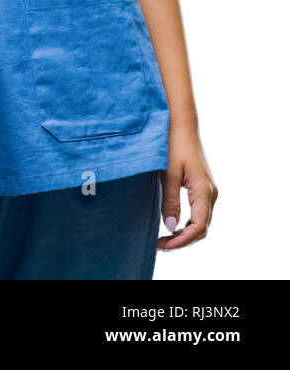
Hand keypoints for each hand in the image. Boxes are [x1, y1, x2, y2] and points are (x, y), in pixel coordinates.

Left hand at [158, 124, 217, 250]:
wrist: (181, 124)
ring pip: (201, 222)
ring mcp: (208, 190)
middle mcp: (211, 194)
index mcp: (204, 192)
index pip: (198, 227)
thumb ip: (169, 200)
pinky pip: (199, 212)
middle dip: (182, 240)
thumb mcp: (168, 173)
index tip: (162, 245)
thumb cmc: (173, 145)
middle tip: (159, 245)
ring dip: (184, 233)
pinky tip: (172, 225)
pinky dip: (187, 223)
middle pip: (201, 228)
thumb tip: (170, 227)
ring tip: (163, 239)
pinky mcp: (202, 186)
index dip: (181, 240)